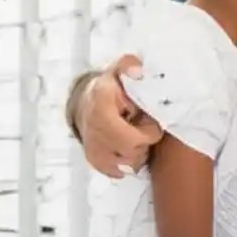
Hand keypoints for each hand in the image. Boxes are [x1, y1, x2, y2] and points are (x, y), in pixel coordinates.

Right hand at [79, 54, 163, 177]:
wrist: (86, 102)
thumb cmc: (111, 87)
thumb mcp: (120, 70)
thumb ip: (129, 66)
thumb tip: (137, 70)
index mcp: (101, 105)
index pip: (131, 136)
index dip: (148, 132)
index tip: (150, 120)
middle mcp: (94, 129)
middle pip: (132, 152)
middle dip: (144, 142)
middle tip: (143, 127)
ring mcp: (93, 148)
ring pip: (129, 163)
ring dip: (138, 152)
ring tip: (134, 134)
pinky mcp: (94, 161)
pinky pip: (120, 171)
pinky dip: (128, 161)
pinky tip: (126, 145)